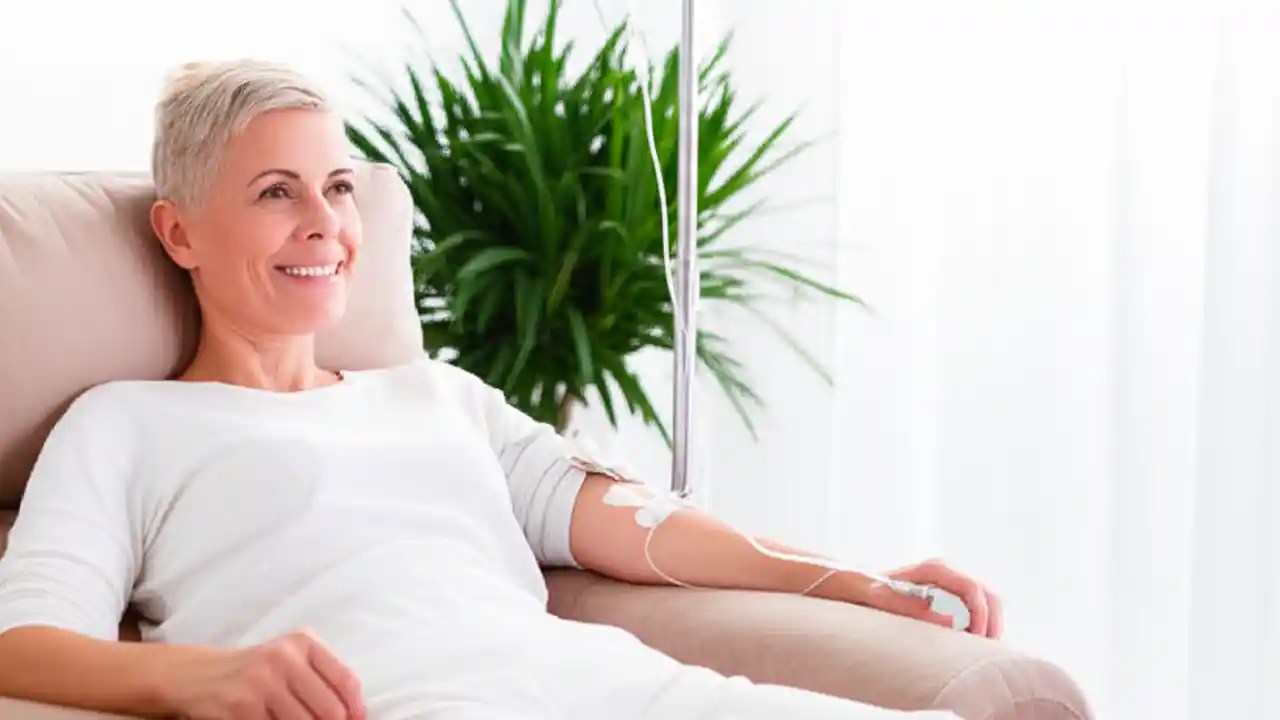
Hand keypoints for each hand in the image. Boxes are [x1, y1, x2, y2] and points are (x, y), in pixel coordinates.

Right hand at [165, 628, 366, 719]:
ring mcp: (260, 682)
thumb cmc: (257, 672)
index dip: (356, 709)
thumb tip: (355, 714)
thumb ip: (323, 678)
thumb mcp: (291, 659)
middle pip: (329, 709)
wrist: (199, 675)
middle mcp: (283, 658)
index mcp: (303, 643)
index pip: (346, 680)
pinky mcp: (240, 706)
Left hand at [859, 558, 1002, 638]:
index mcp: (935, 569)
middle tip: (987, 651)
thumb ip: (909, 606)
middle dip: (992, 622)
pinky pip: (975, 607)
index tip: (977, 641)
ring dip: (989, 624)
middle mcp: (946, 571)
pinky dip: (981, 623)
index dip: (982, 616)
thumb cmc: (865, 589)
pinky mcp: (948, 593)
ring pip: (986, 600)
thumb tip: (950, 620)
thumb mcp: (880, 597)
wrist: (856, 583)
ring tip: (981, 651)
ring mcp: (949, 581)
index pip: (973, 589)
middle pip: (987, 594)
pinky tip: (972, 643)